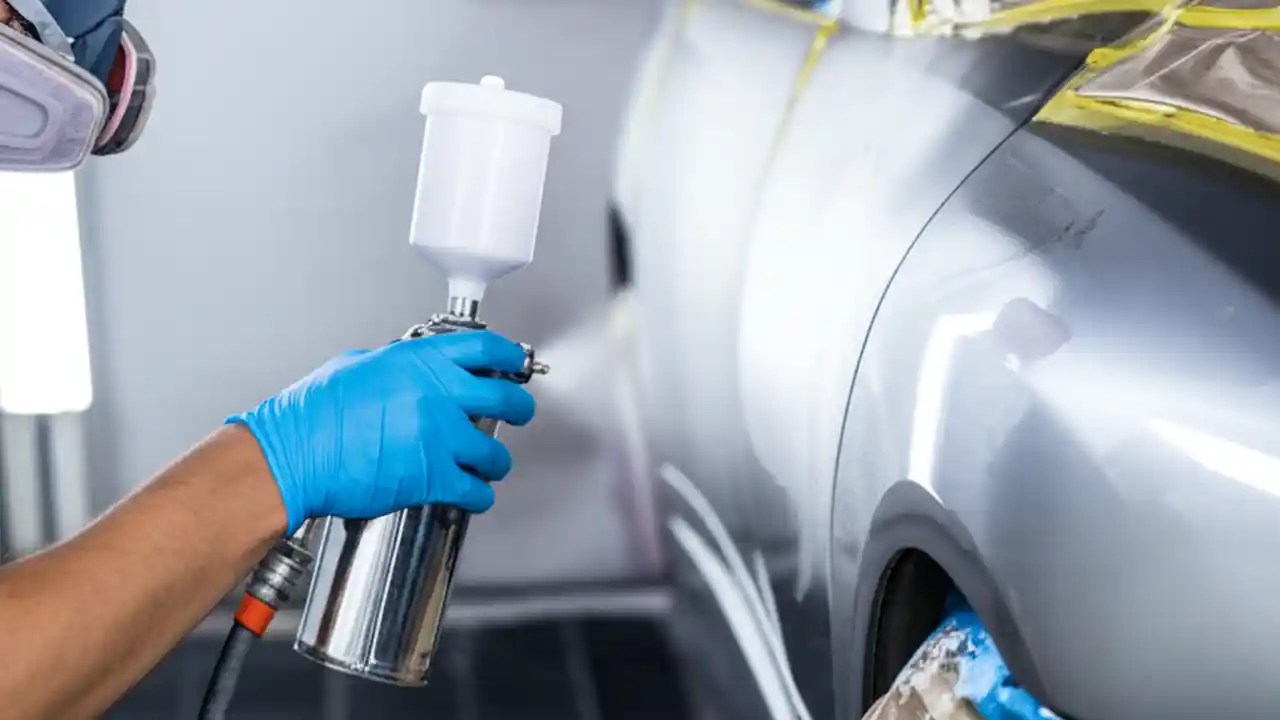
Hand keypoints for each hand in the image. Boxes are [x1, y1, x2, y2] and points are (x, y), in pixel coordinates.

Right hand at [229, 331, 535, 534]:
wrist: (292, 457)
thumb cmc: (310, 415)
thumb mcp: (354, 367)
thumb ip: (393, 364)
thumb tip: (405, 367)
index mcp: (419, 362)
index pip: (486, 349)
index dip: (508, 355)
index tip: (515, 362)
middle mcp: (438, 394)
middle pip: (507, 398)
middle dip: (519, 408)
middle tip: (519, 413)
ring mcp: (440, 437)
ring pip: (496, 452)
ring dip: (495, 461)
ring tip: (487, 465)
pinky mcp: (432, 478)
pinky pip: (477, 491)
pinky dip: (479, 496)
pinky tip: (473, 494)